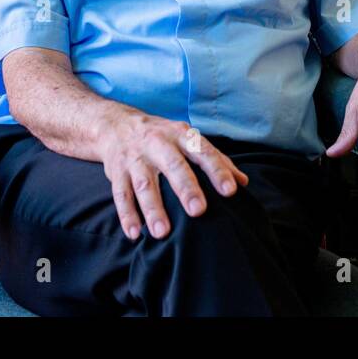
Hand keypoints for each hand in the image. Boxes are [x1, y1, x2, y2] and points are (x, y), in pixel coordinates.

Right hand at [97, 110, 248, 240]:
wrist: (114, 125)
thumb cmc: (161, 136)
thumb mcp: (187, 138)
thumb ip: (215, 158)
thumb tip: (243, 182)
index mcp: (180, 135)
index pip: (203, 152)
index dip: (217, 170)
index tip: (230, 191)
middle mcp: (158, 144)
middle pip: (173, 166)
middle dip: (186, 188)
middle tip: (198, 211)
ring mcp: (135, 158)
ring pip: (144, 184)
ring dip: (153, 209)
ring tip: (162, 232)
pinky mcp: (116, 172)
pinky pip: (121, 195)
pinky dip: (126, 215)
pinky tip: (134, 233)